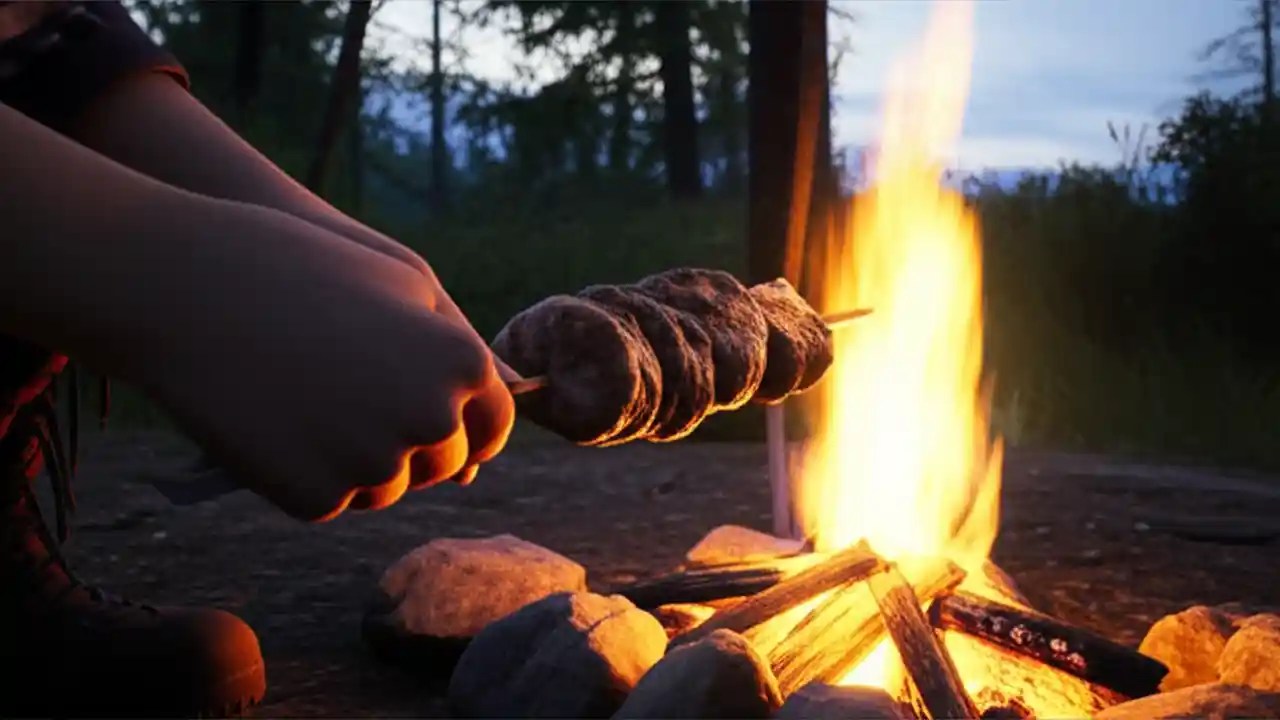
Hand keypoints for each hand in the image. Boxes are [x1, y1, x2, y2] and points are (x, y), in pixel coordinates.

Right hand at [142, 202, 514, 520]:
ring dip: (361, 464)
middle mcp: (432, 422)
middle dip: (411, 445)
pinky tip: (277, 431)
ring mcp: (375, 465)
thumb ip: (456, 348)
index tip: (431, 416)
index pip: (492, 428)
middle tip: (355, 402)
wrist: (191, 288)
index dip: (466, 428)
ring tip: (312, 407)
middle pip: (443, 466)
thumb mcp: (404, 285)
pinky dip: (309, 478)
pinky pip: (331, 502)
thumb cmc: (306, 267)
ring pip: (387, 489)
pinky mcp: (318, 499)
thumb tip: (495, 407)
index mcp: (462, 367)